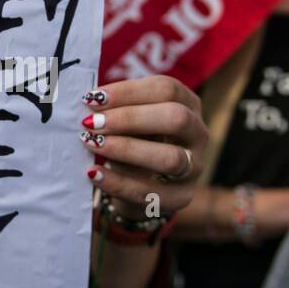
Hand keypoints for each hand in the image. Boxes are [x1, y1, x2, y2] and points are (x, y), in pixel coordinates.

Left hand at [79, 77, 207, 221]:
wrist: (143, 188)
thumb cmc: (135, 142)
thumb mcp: (131, 122)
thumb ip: (118, 110)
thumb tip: (90, 102)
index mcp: (188, 104)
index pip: (166, 89)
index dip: (129, 92)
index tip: (93, 98)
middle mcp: (198, 134)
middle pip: (176, 118)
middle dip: (129, 119)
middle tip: (92, 123)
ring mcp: (194, 168)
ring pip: (170, 157)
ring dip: (126, 149)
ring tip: (92, 144)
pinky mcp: (182, 197)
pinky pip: (151, 192)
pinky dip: (118, 182)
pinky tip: (94, 173)